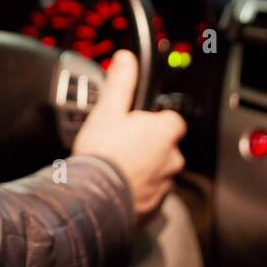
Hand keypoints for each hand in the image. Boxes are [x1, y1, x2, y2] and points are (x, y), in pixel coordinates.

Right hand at [71, 50, 186, 223]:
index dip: (154, 121)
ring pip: (159, 171)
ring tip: (117, 169)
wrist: (93, 201)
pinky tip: (118, 188)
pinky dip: (139, 191)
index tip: (136, 124)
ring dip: (144, 170)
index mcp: (164, 132)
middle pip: (165, 146)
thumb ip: (121, 84)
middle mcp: (172, 159)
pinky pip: (151, 194)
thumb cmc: (102, 155)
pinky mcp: (156, 208)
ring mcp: (166, 185)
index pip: (172, 120)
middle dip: (148, 146)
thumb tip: (125, 59)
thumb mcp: (108, 111)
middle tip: (121, 147)